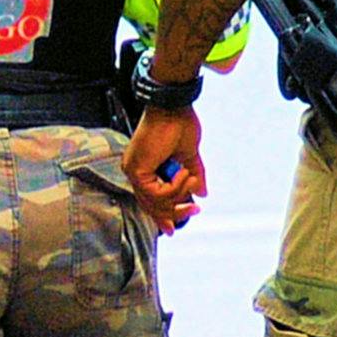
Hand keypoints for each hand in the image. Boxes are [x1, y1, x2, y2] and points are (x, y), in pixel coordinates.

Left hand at [124, 107, 204, 233]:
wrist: (174, 107)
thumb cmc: (179, 123)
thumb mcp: (189, 156)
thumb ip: (194, 176)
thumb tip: (202, 194)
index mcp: (145, 167)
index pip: (150, 200)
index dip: (161, 216)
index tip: (173, 229)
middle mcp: (135, 171)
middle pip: (152, 206)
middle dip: (175, 212)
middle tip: (194, 210)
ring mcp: (134, 171)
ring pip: (156, 203)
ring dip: (179, 194)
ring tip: (190, 177)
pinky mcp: (137, 170)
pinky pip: (157, 194)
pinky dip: (174, 187)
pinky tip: (182, 172)